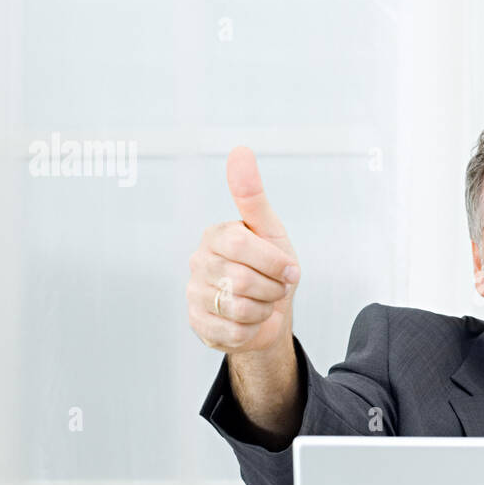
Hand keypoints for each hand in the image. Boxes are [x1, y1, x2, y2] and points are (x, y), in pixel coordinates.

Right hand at [187, 147, 300, 355]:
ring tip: (263, 302)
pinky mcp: (198, 324)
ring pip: (238, 308)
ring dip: (264, 309)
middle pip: (241, 280)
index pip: (241, 244)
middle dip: (272, 289)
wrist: (270, 313)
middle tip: (276, 288)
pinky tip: (251, 321)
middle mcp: (198, 262)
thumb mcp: (270, 231)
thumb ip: (252, 196)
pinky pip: (233, 333)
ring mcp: (194, 294)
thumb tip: (240, 151)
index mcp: (215, 236)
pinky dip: (253, 330)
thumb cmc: (271, 268)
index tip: (290, 270)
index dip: (273, 262)